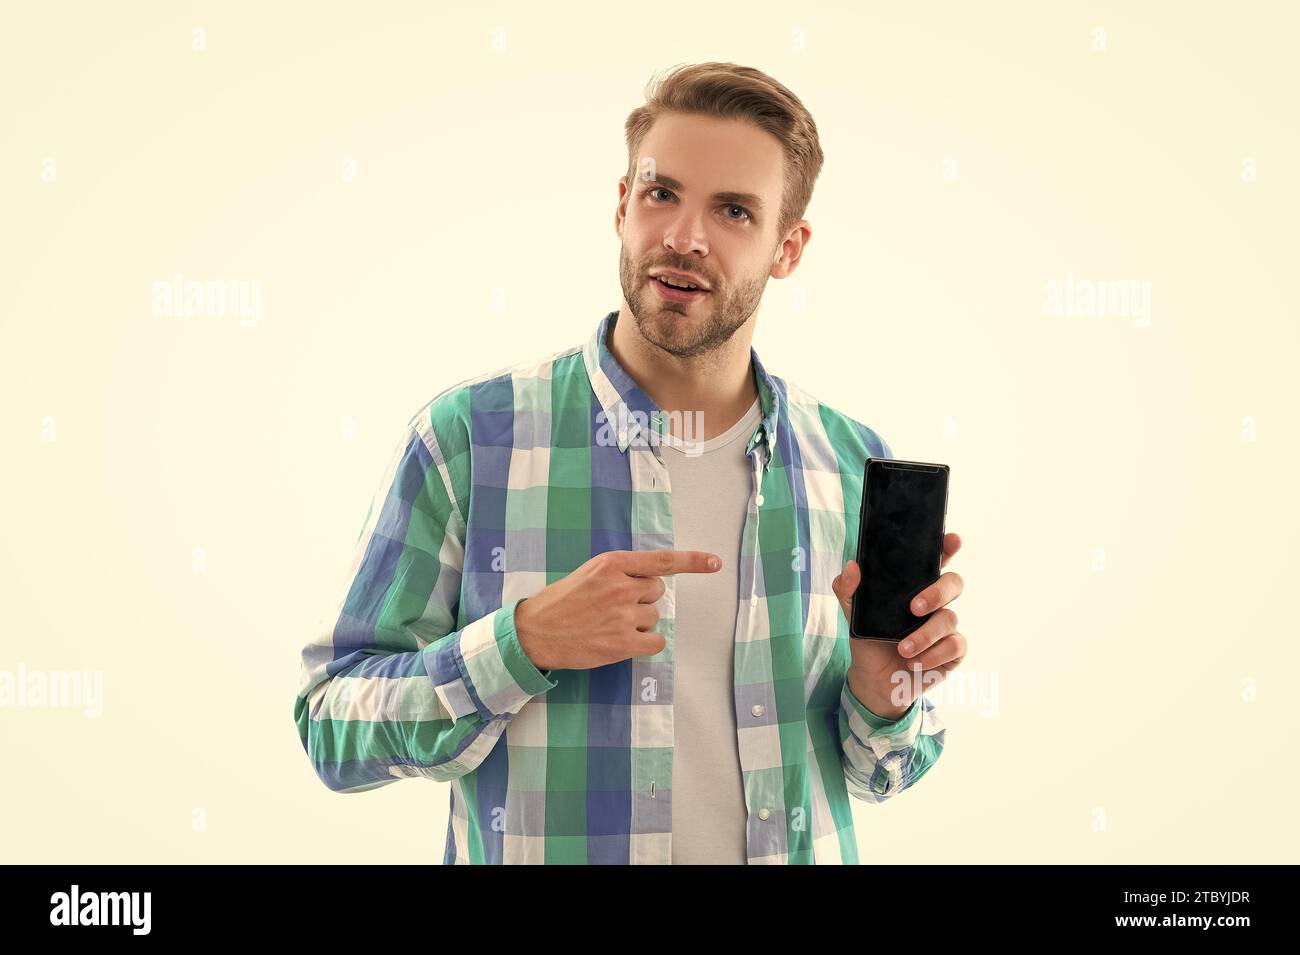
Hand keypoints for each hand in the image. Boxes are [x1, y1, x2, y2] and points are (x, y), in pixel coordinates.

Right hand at [515, 549, 720, 670]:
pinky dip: (646, 643)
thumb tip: (653, 580)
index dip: (693, 562)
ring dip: (639, 622)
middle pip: (658, 592)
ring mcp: (623, 616)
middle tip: (614, 607)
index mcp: (612, 564)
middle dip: (642, 599)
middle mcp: (621, 587)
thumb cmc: (562, 601)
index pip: (662, 561)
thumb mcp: (590, 572)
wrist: (536, 632)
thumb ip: (621, 572)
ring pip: (654, 617)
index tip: (715, 563)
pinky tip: (623, 642)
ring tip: (609, 625)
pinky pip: (656, 641)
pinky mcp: (623, 643)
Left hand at [831, 533, 966, 719]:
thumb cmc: (870, 639)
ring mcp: (946, 626)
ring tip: (902, 649)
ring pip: (950, 619)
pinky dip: (934, 655)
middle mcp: (936, 602)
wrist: (874, 680)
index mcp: (915, 586)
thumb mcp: (853, 613)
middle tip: (914, 607)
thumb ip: (848, 589)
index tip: (952, 540)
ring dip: (924, 635)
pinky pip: (955, 646)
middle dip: (937, 592)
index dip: (947, 547)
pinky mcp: (952, 651)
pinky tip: (915, 662)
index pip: (935, 560)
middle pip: (954, 583)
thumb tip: (852, 566)